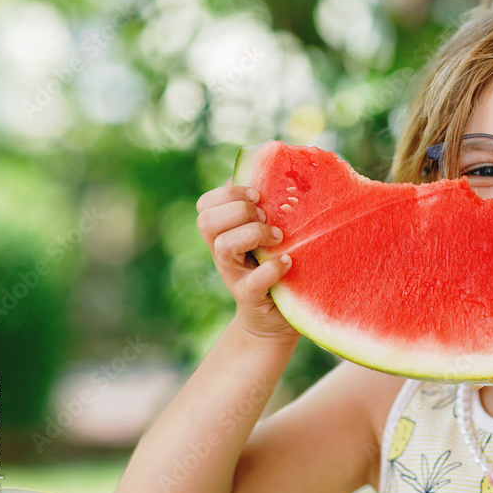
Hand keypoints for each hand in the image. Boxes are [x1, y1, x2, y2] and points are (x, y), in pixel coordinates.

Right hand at [196, 177, 299, 342]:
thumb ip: (265, 209)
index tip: (257, 195)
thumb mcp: (268, 235)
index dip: (227, 194)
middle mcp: (222, 253)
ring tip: (278, 238)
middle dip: (239, 211)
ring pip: (223, 245)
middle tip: (266, 218)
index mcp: (224, 233)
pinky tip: (287, 262)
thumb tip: (273, 174)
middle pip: (207, 221)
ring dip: (253, 234)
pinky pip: (252, 281)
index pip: (205, 204)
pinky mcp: (249, 297)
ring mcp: (233, 275)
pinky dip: (272, 268)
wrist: (276, 319)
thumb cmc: (276, 267)